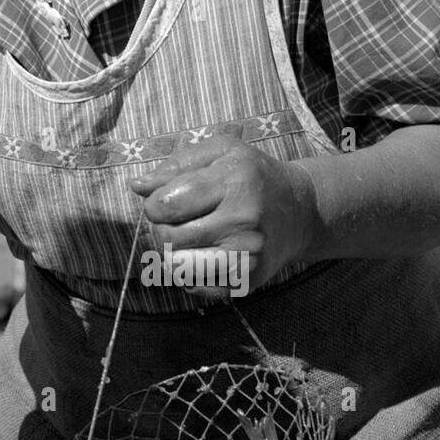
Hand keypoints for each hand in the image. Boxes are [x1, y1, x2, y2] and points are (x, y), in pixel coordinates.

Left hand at [129, 134, 316, 294]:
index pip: (167, 204)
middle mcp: (243, 222)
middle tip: (174, 221)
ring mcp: (247, 256)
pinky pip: (196, 287)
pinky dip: (186, 274)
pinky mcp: (248, 281)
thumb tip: (137, 186)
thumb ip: (177, 164)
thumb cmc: (252, 176)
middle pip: (167, 238)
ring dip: (169, 254)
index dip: (153, 204)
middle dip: (159, 228)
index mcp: (233, 183)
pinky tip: (198, 256)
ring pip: (178, 268)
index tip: (164, 201)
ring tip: (182, 239)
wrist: (301, 212)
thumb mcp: (221, 152)